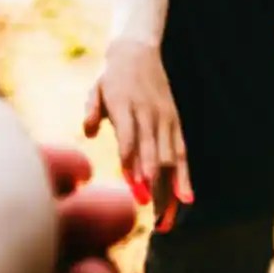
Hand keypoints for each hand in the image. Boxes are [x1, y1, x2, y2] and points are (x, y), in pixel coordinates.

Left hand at [82, 41, 192, 231]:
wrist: (137, 51)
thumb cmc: (110, 77)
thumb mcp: (95, 89)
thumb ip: (91, 111)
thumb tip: (88, 132)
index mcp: (125, 106)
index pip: (130, 139)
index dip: (134, 165)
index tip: (136, 190)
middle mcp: (149, 114)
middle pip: (154, 155)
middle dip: (155, 188)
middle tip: (153, 219)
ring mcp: (165, 119)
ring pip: (171, 159)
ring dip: (170, 191)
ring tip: (167, 221)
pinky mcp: (176, 122)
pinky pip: (182, 152)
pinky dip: (184, 176)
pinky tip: (185, 200)